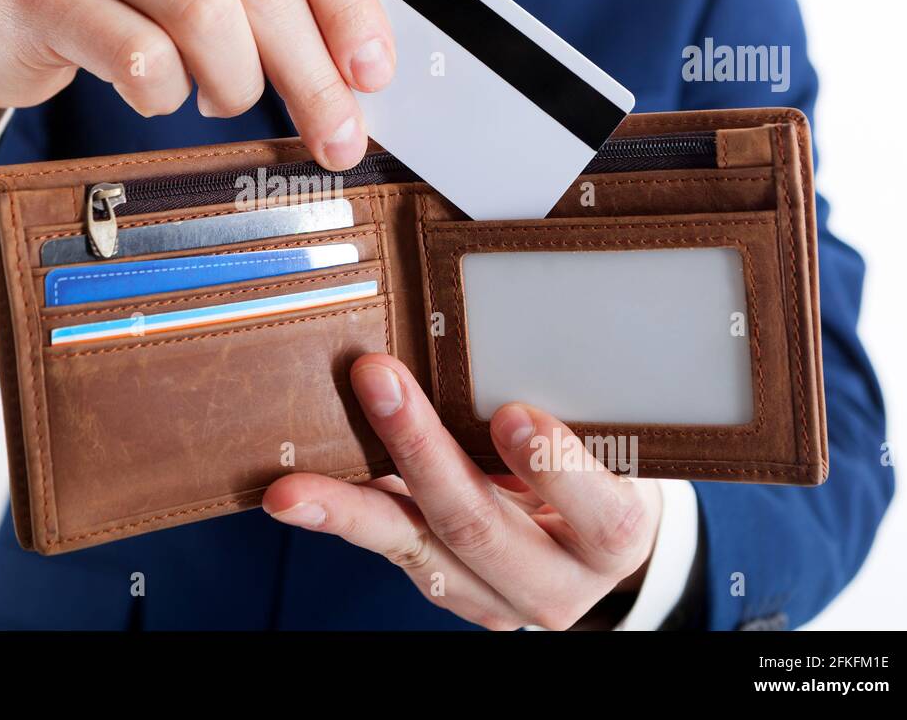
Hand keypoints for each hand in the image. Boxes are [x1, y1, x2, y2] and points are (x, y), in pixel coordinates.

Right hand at [0, 0, 394, 201]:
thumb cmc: (109, 1)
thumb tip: (357, 67)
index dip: (350, 4)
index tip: (374, 73)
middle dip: (313, 75)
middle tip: (337, 136)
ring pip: (206, 17)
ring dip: (235, 85)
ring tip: (220, 100)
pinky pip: (139, 58)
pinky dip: (165, 96)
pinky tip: (156, 94)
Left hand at [263, 354, 662, 630]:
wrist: (590, 542)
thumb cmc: (604, 466)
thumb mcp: (614, 435)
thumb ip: (571, 395)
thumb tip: (493, 308)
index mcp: (615, 537)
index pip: (600, 513)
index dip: (555, 467)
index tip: (512, 414)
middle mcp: (557, 583)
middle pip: (481, 524)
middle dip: (421, 450)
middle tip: (377, 381)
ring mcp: (494, 597)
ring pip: (416, 547)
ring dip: (348, 508)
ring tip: (290, 488)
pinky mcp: (446, 589)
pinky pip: (389, 547)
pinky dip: (343, 513)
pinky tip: (298, 493)